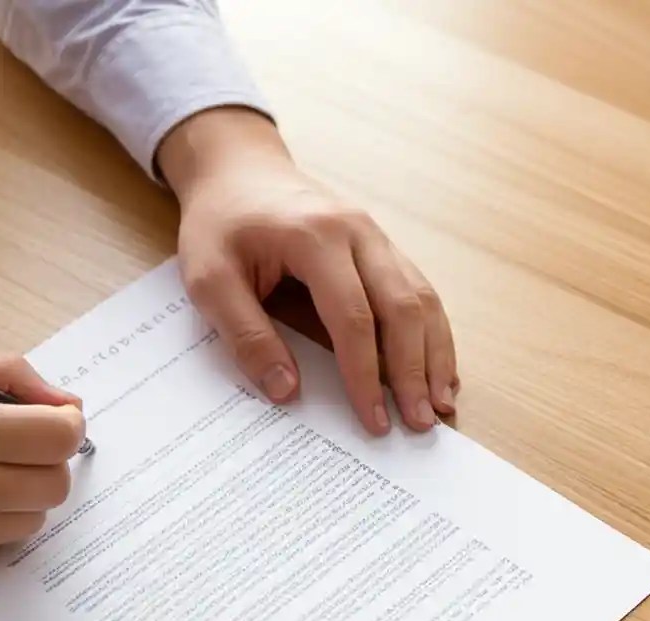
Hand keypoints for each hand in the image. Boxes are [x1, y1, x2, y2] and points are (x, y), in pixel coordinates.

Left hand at [158, 108, 457, 434]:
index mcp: (315, 237)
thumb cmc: (220, 223)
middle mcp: (358, 232)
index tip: (373, 419)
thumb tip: (287, 391)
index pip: (353, 316)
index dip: (366, 373)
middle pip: (403, 307)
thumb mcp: (208, 278)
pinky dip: (433, 333)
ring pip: (422, 298)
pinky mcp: (382, 247)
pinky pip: (419, 290)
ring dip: (435, 354)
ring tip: (441, 404)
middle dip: (414, 371)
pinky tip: (439, 370)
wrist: (237, 168)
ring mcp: (377, 236)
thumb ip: (245, 334)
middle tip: (420, 423)